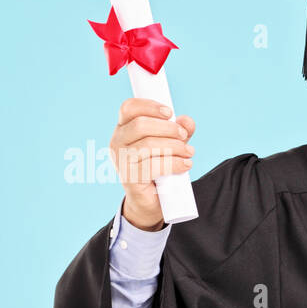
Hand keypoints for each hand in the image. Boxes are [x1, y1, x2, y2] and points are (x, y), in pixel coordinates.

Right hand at [110, 98, 195, 229]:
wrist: (151, 201)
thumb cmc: (159, 168)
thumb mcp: (172, 146)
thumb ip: (180, 131)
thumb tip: (187, 121)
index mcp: (124, 129)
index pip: (129, 108)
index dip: (149, 106)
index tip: (170, 112)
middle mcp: (117, 142)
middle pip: (140, 125)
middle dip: (168, 128)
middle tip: (184, 136)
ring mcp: (121, 161)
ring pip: (148, 145)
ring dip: (175, 147)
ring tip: (189, 153)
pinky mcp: (129, 178)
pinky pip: (153, 166)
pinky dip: (174, 164)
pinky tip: (186, 165)